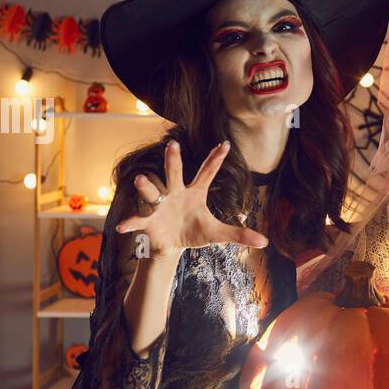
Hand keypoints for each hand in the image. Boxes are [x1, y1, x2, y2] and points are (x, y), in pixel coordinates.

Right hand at [116, 139, 267, 254]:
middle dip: (172, 161)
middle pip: (174, 174)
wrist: (172, 245)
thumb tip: (265, 242)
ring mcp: (160, 206)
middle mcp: (175, 194)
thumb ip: (239, 234)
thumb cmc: (194, 232)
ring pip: (153, 193)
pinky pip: (139, 220)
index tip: (225, 143)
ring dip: (147, 188)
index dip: (215, 159)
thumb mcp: (218, 234)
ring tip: (140, 179)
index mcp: (194, 193)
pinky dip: (131, 223)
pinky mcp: (149, 222)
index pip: (207, 172)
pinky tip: (123, 227)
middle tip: (172, 144)